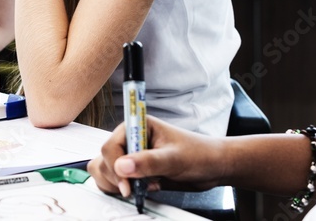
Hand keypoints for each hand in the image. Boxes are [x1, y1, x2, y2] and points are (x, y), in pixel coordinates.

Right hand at [88, 116, 225, 196]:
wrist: (212, 167)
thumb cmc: (198, 154)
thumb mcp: (174, 159)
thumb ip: (148, 162)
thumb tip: (122, 166)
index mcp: (137, 126)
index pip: (111, 146)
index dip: (115, 167)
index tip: (127, 185)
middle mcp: (131, 140)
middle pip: (104, 160)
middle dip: (116, 178)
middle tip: (134, 188)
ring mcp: (131, 155)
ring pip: (104, 171)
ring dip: (117, 184)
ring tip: (140, 187)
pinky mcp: (134, 170)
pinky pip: (115, 180)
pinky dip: (123, 189)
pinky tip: (143, 188)